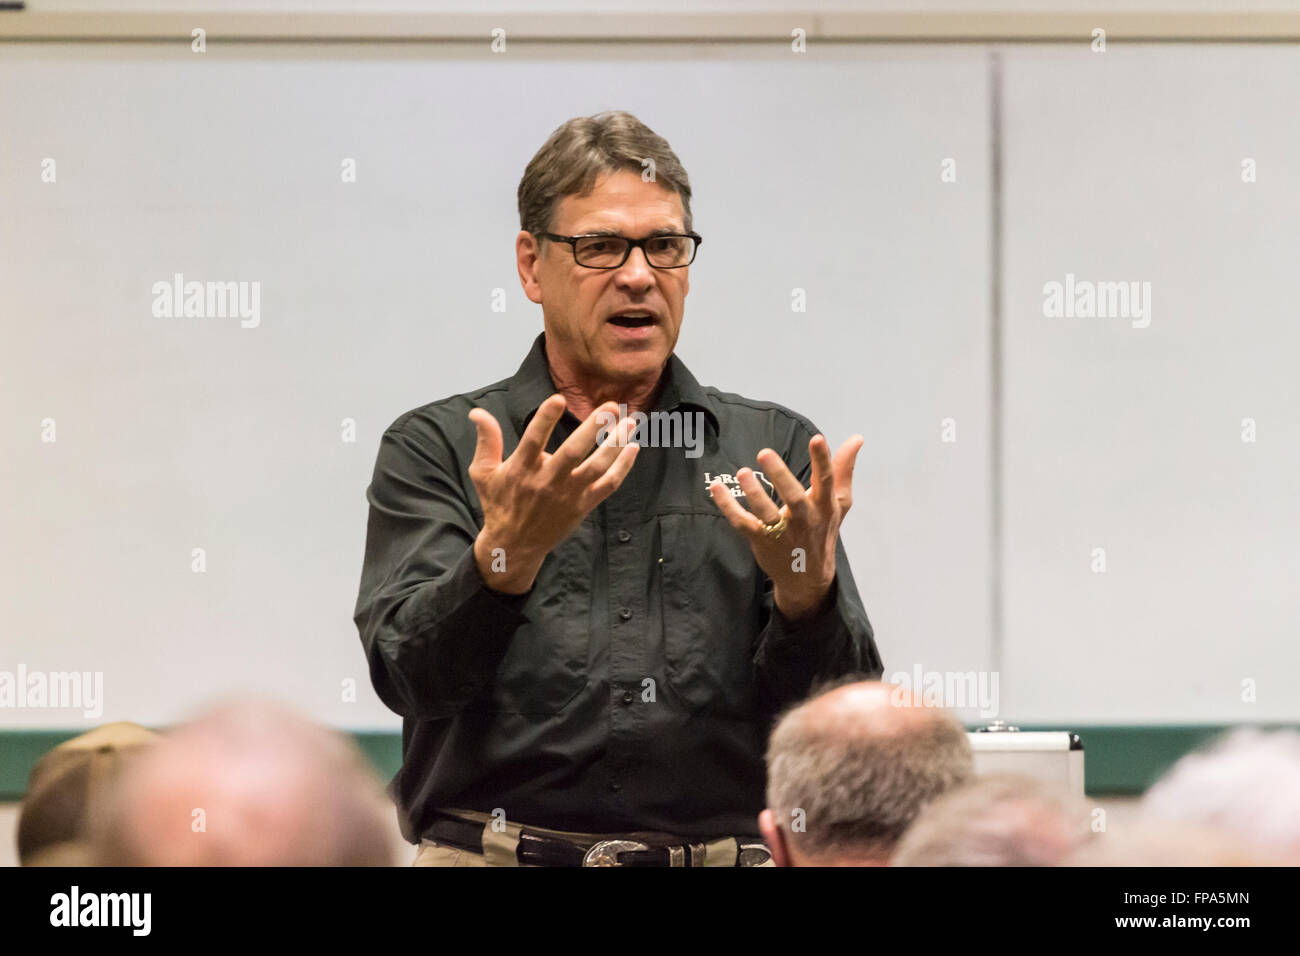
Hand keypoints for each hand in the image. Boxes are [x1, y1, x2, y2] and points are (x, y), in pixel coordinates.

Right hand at [467, 394, 639, 593]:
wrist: (515, 544)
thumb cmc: (499, 502)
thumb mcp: (483, 473)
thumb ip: (486, 440)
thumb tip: (477, 412)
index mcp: (521, 469)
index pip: (534, 440)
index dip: (545, 419)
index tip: (559, 398)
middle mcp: (547, 481)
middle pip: (573, 452)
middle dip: (593, 428)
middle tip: (610, 406)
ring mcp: (568, 495)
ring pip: (597, 468)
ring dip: (616, 444)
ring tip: (630, 421)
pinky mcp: (583, 506)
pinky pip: (608, 485)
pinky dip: (623, 468)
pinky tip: (633, 447)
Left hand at [707, 433, 862, 621]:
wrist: (808, 577)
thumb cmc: (822, 531)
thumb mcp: (838, 503)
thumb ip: (843, 469)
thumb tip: (856, 438)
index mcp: (824, 506)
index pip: (826, 480)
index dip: (823, 460)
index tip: (817, 439)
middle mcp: (804, 519)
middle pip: (793, 497)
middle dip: (780, 475)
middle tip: (764, 453)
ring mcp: (782, 532)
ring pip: (766, 513)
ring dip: (754, 493)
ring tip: (743, 472)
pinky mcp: (761, 541)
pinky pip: (742, 523)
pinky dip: (728, 507)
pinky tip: (716, 488)